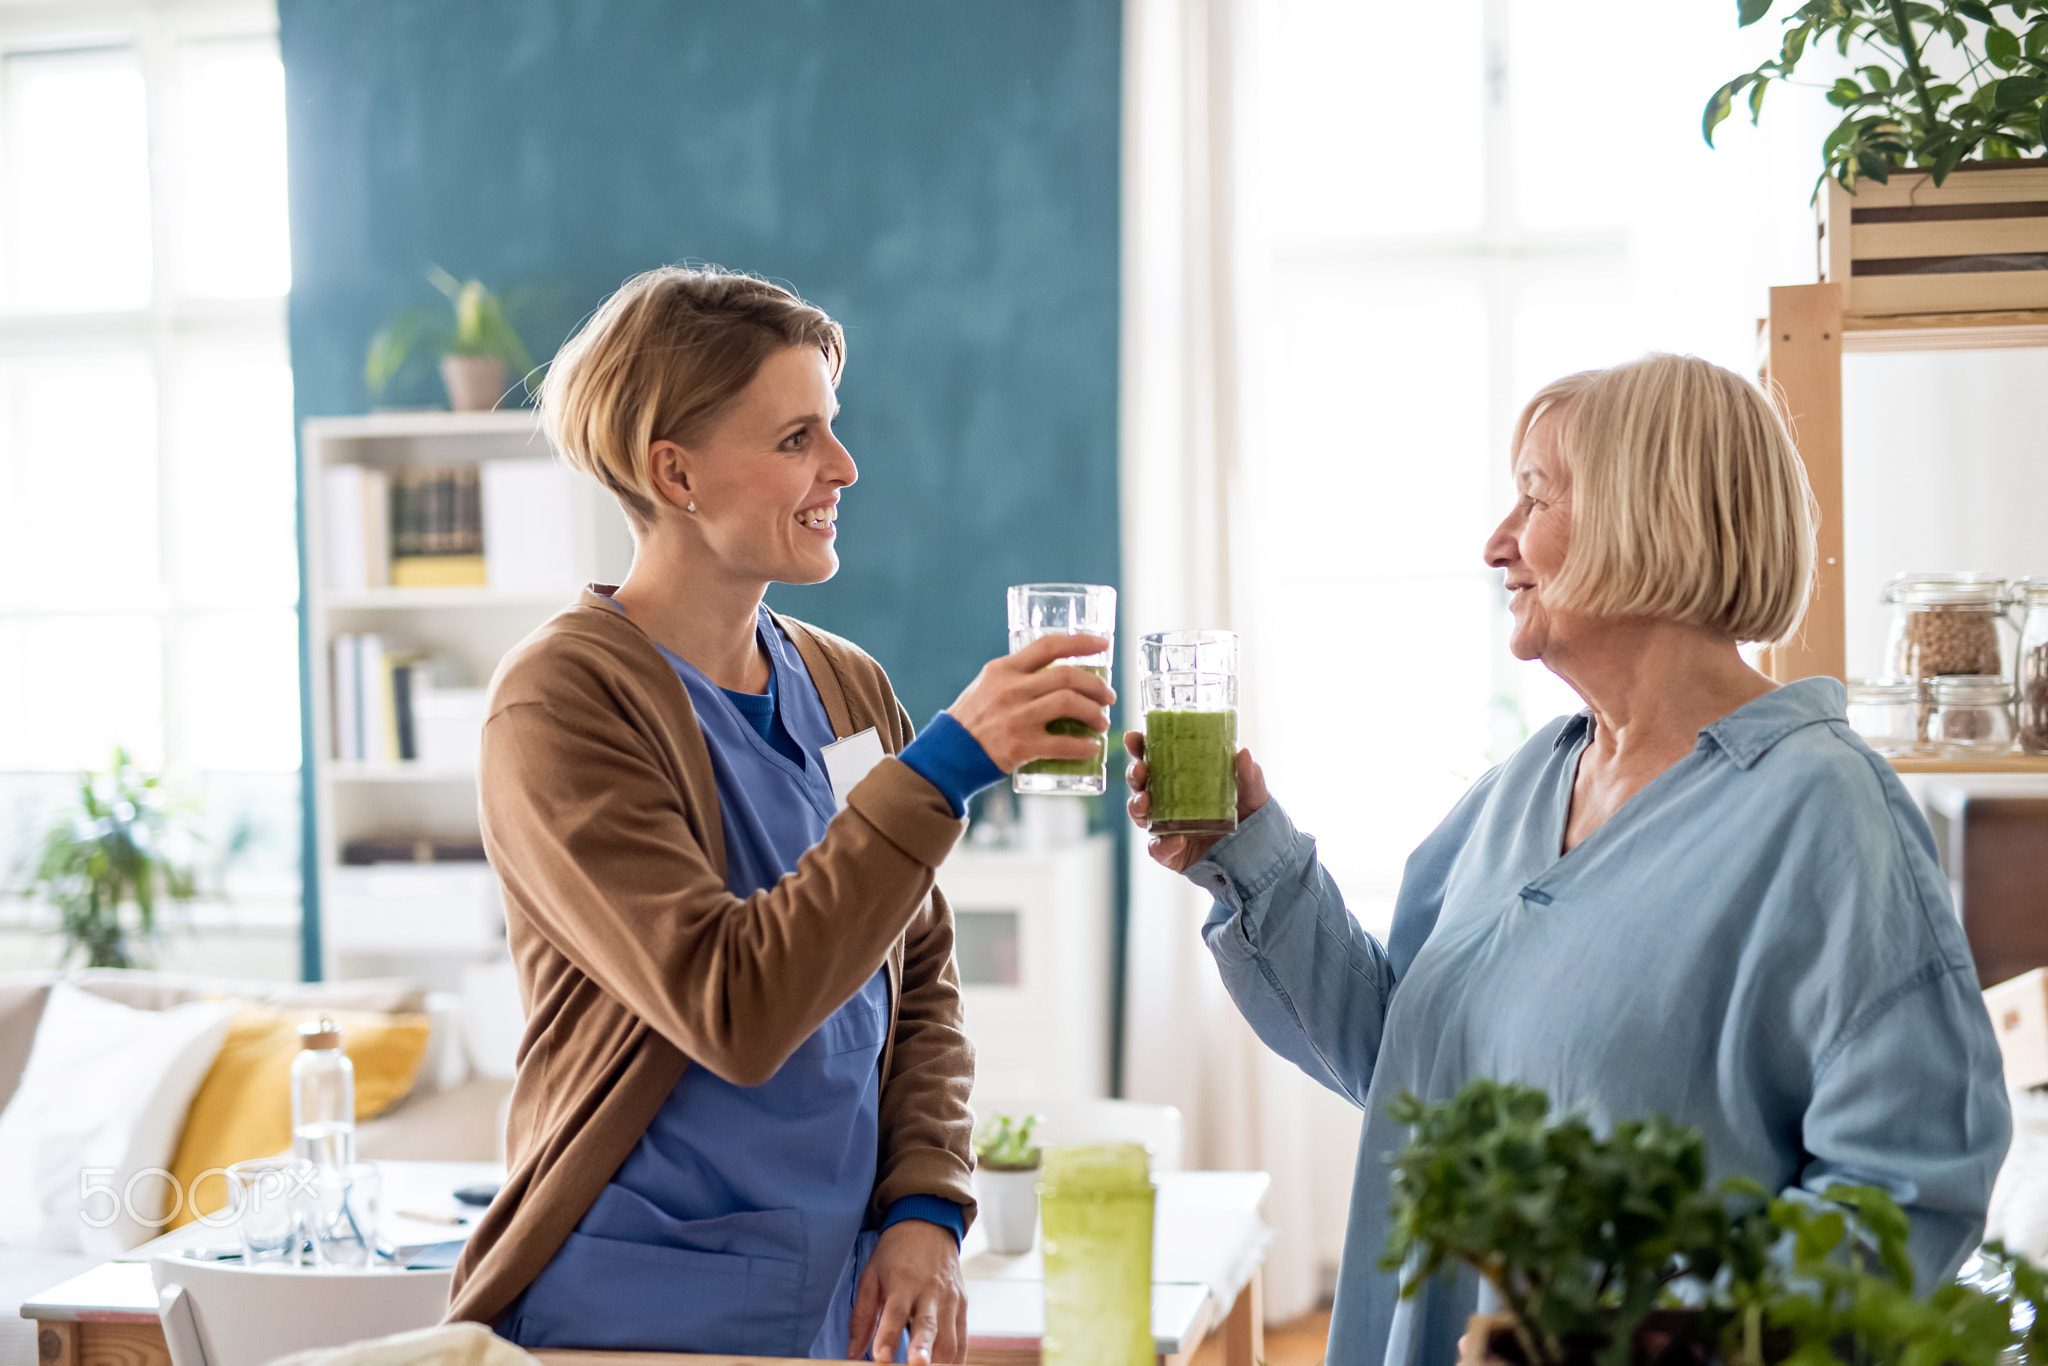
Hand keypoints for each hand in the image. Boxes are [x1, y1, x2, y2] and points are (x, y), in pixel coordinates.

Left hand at [849, 1219, 966, 1364]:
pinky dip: (955, 1360)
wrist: (929, 1225)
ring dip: (939, 1361)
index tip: (881, 1357)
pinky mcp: (962, 1306)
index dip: (888, 1335)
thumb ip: (861, 1316)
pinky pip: (963, 1340)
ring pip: (949, 1338)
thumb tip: (852, 1352)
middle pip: (928, 1326)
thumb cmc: (896, 1253)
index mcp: (904, 1280)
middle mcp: (930, 1291)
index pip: (896, 1311)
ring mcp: (950, 1299)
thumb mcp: (871, 1276)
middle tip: (916, 1365)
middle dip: (923, 1350)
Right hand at [946, 633, 1116, 772]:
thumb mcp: (988, 684)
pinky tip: (1092, 747)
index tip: (1103, 644)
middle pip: (1067, 676)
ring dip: (1094, 713)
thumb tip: (1056, 672)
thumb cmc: (972, 718)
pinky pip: (1063, 744)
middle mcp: (1012, 689)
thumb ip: (1017, 675)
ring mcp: (1017, 717)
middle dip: (1096, 686)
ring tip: (1101, 721)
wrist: (949, 752)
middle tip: (1108, 697)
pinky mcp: (1021, 746)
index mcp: (1004, 669)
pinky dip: (1084, 746)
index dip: (1081, 642)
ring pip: (1070, 704)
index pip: (1048, 645)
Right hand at [1124, 731, 1270, 872]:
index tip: (1134, 737)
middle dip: (1135, 773)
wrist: (1257, 853)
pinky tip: (1177, 840)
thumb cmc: (1249, 815)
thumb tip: (1243, 753)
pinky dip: (1163, 845)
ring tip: (1145, 800)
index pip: (1156, 758)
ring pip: (1140, 814)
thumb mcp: (1253, 793)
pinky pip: (1159, 848)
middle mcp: (1169, 800)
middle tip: (1140, 768)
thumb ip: (1250, 776)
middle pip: (1141, 783)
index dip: (1141, 747)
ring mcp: (1167, 826)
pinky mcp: (1170, 852)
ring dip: (1137, 805)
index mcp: (1182, 778)